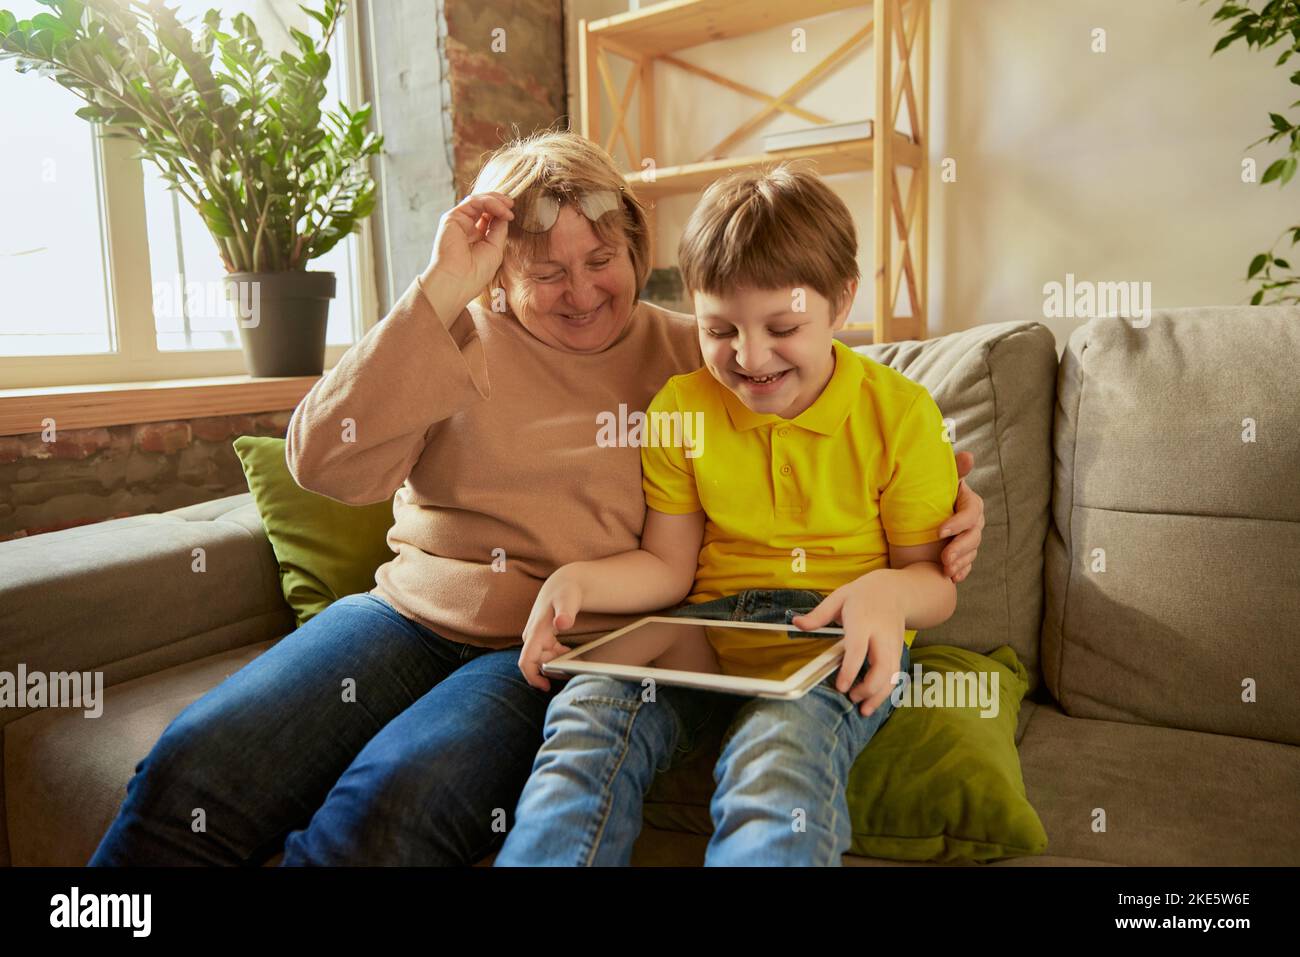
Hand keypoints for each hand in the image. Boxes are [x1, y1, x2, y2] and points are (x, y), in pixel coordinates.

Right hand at [419, 191, 514, 321]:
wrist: (457, 281)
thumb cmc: (475, 272)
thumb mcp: (494, 248)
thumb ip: (498, 230)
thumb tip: (505, 214)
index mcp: (475, 237)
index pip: (488, 217)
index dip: (500, 212)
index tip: (512, 214)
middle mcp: (465, 228)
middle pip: (482, 207)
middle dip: (499, 202)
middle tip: (511, 204)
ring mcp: (458, 222)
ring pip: (478, 201)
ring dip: (496, 201)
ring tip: (509, 206)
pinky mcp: (452, 218)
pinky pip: (473, 202)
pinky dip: (489, 202)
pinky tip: (501, 210)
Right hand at [518, 566, 581, 691]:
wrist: (563, 583)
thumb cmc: (566, 591)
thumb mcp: (568, 599)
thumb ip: (566, 612)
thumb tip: (562, 623)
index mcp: (537, 631)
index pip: (526, 661)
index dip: (533, 677)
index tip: (545, 687)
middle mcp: (532, 636)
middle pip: (537, 663)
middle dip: (551, 670)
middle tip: (571, 669)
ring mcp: (535, 637)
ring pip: (542, 659)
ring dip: (555, 662)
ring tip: (572, 659)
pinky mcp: (540, 637)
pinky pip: (545, 654)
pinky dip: (556, 657)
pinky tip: (568, 652)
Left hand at [791, 577, 905, 717]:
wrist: (895, 591)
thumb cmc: (862, 595)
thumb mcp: (839, 597)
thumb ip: (819, 614)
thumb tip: (796, 623)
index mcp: (864, 621)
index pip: (859, 649)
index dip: (850, 670)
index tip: (841, 687)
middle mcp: (882, 636)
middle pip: (882, 667)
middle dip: (869, 688)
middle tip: (851, 697)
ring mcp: (894, 646)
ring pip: (893, 676)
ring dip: (879, 695)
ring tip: (863, 709)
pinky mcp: (899, 653)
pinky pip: (896, 676)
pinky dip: (886, 692)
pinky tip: (872, 702)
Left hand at [940, 450, 983, 583]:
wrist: (917, 516)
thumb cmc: (929, 492)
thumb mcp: (940, 481)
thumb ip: (955, 469)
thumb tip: (969, 455)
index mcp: (970, 503)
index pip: (970, 514)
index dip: (958, 523)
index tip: (939, 531)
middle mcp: (973, 522)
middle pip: (973, 537)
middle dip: (960, 549)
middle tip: (944, 558)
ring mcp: (969, 539)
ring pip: (971, 553)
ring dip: (960, 563)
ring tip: (946, 571)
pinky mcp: (963, 553)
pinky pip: (967, 565)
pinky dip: (961, 572)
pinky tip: (952, 578)